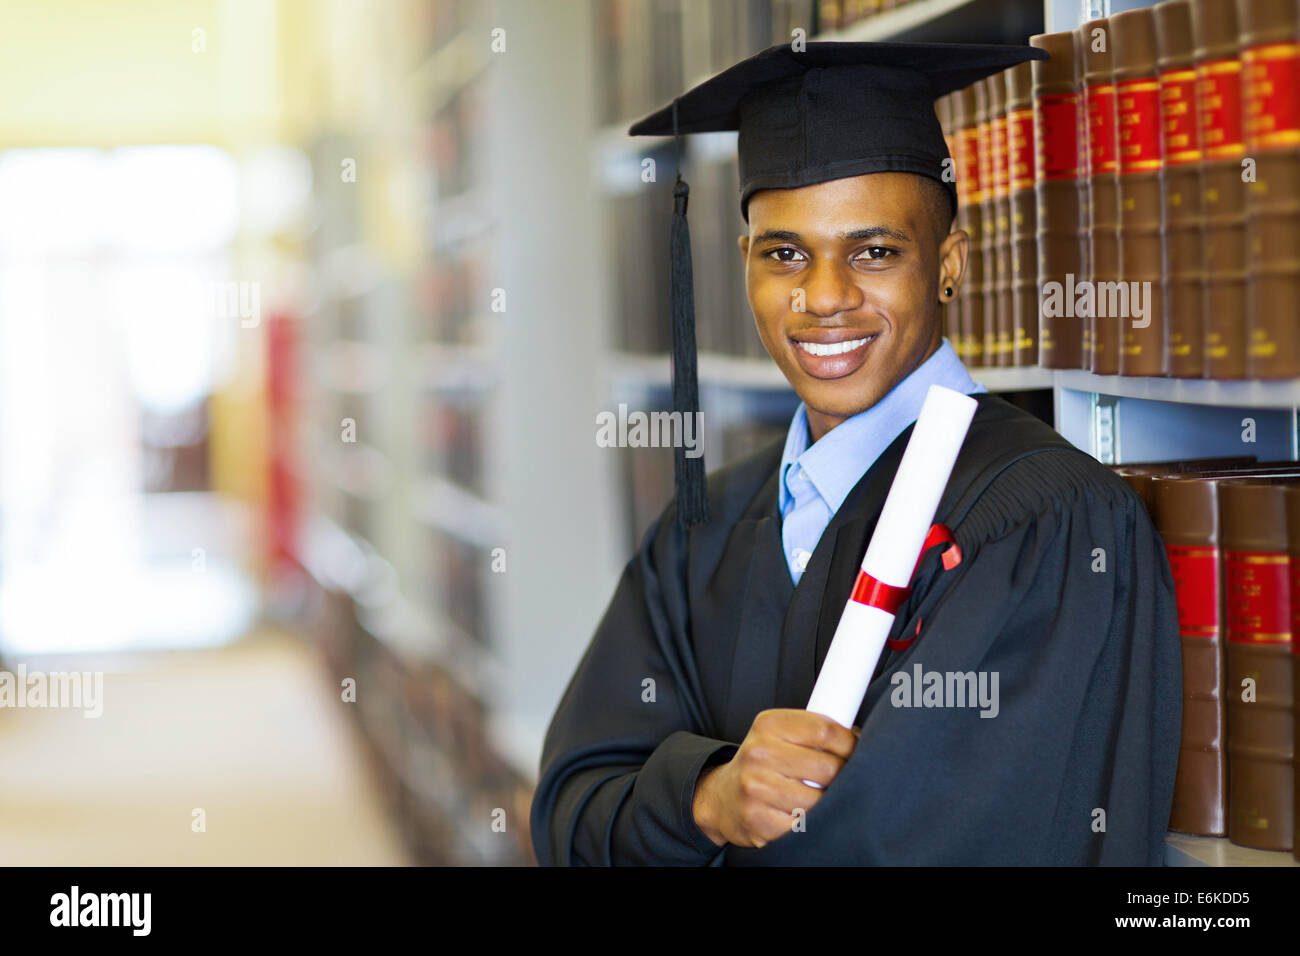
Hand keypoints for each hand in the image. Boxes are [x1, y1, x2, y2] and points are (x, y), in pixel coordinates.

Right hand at [691, 709, 859, 848]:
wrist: (723, 797)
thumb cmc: (762, 764)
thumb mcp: (778, 734)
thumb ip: (811, 732)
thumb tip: (859, 738)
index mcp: (768, 725)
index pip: (824, 730)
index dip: (850, 743)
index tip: (856, 751)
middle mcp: (759, 753)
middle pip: (828, 767)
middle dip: (843, 776)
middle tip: (841, 779)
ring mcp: (756, 788)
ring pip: (820, 800)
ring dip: (827, 802)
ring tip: (818, 796)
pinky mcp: (758, 820)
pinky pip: (804, 825)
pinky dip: (810, 822)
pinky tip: (802, 814)